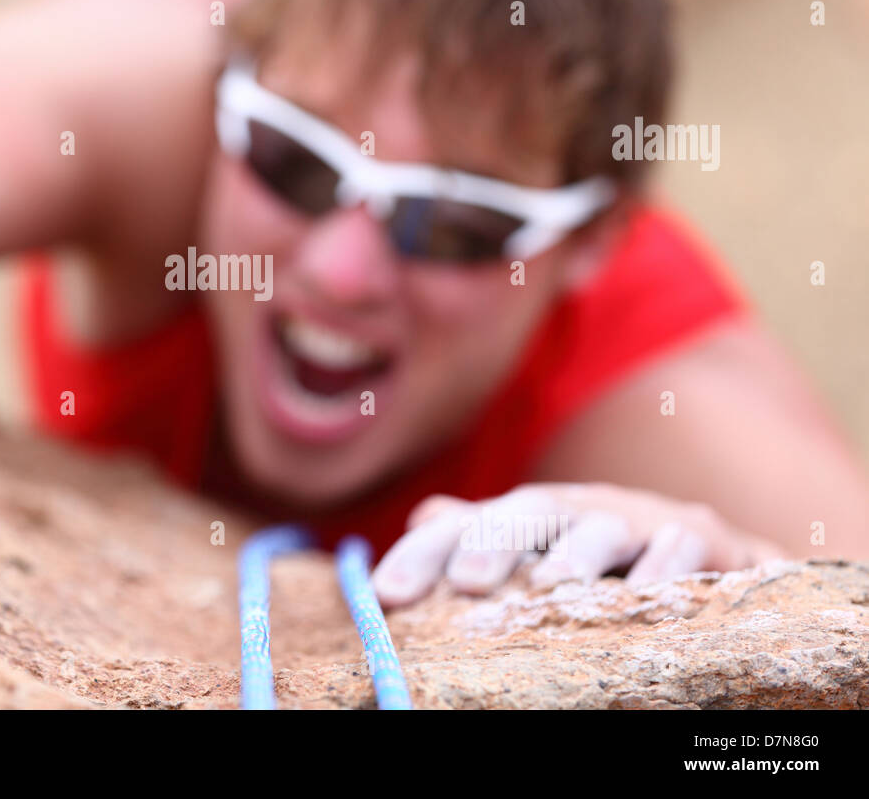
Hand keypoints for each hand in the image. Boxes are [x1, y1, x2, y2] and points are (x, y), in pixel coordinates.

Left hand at [372, 482, 784, 606]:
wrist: (720, 560)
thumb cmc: (610, 566)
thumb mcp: (543, 554)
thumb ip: (484, 539)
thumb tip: (424, 517)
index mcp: (532, 518)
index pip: (466, 527)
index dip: (424, 555)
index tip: (385, 595)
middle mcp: (580, 509)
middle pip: (529, 512)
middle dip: (494, 542)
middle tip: (465, 584)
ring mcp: (643, 519)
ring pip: (605, 526)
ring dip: (579, 554)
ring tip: (553, 589)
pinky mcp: (706, 540)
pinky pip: (685, 546)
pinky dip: (667, 567)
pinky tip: (649, 593)